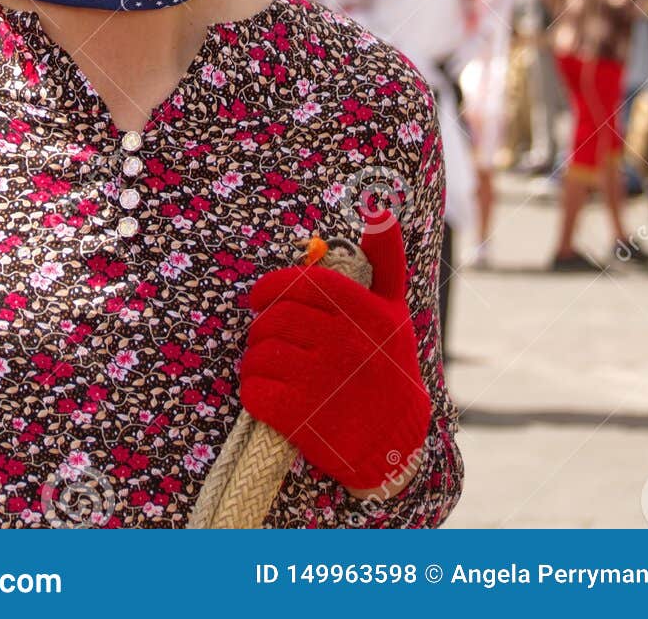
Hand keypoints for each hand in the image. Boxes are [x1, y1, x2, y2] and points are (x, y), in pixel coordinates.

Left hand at [239, 219, 430, 493]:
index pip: (301, 284)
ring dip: (253, 359)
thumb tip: (379, 206)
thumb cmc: (388, 364)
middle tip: (264, 334)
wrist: (395, 442)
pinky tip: (264, 392)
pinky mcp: (303, 420)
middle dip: (261, 326)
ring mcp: (322, 382)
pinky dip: (251, 390)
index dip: (270, 287)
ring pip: (261, 355)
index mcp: (363, 311)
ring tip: (264, 364)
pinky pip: (256, 392)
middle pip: (275, 319)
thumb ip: (385, 257)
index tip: (259, 297)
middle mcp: (344, 343)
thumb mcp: (393, 308)